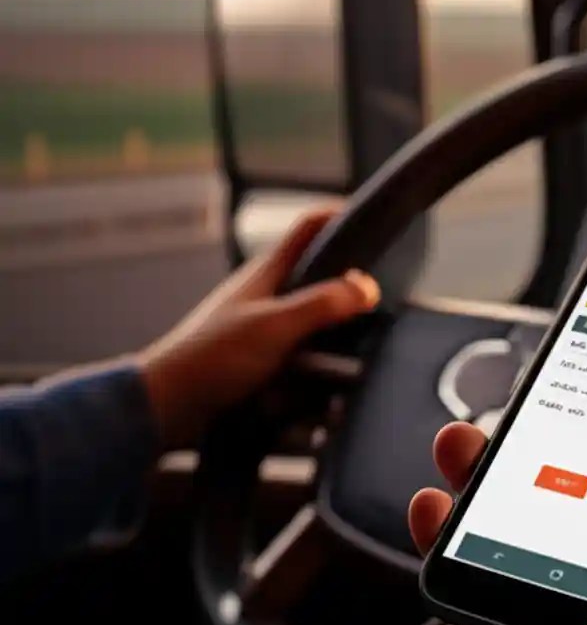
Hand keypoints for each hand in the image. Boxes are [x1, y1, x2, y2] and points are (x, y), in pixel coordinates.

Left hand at [140, 212, 379, 449]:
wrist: (168, 406)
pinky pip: (305, 367)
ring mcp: (266, 332)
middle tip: (380, 311)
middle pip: (321, 282)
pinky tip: (327, 399)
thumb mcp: (275, 325)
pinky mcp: (264, 365)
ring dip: (335, 349)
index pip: (310, 229)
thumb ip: (323, 304)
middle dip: (349, 298)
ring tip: (355, 365)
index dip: (341, 217)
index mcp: (268, 274)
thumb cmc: (213, 356)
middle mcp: (269, 297)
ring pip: (318, 331)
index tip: (377, 226)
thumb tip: (368, 286)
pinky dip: (317, 381)